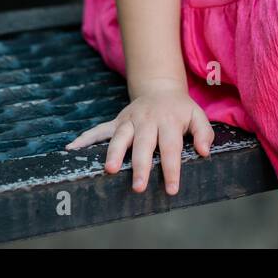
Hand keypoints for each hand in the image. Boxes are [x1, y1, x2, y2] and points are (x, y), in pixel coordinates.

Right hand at [64, 81, 214, 195]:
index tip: (171, 189)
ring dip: (114, 153)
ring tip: (109, 170)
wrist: (160, 88)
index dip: (171, 169)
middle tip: (138, 186)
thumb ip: (204, 132)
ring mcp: (129, 120)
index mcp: (168, 121)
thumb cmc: (180, 109)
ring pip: (119, 137)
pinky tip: (73, 148)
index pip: (170, 148)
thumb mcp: (197, 115)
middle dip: (140, 166)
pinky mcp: (117, 121)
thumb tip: (204, 151)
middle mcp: (147, 120)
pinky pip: (99, 129)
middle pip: (143, 145)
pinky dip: (85, 138)